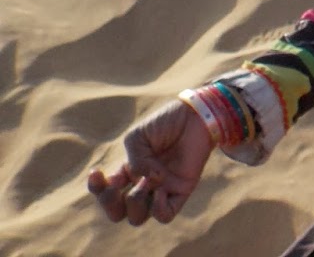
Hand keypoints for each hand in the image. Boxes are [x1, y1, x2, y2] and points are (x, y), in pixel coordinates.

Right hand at [86, 99, 213, 225]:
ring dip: (136, 202)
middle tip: (117, 187)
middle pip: (117, 213)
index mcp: (128, 171)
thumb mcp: (138, 137)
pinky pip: (165, 216)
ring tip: (147, 180)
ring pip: (137, 218)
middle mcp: (142, 184)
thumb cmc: (166, 123)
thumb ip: (134, 161)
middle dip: (110, 205)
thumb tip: (142, 182)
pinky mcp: (181, 191)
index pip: (105, 192)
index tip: (96, 173)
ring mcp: (161, 189)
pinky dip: (158, 208)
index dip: (96, 189)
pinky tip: (160, 188)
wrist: (195, 115)